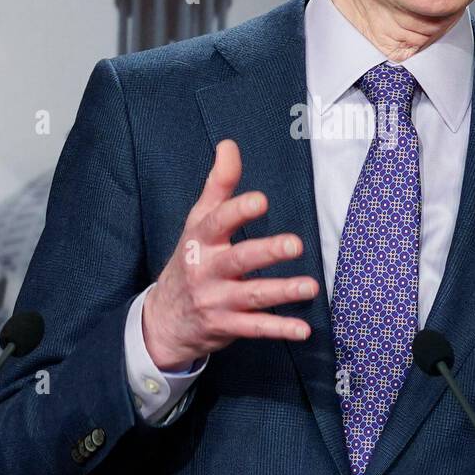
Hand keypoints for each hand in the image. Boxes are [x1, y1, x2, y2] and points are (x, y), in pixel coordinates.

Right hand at [142, 139, 319, 370]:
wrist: (163, 320)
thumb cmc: (190, 260)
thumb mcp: (197, 222)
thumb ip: (218, 185)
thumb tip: (230, 145)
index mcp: (201, 240)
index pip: (217, 222)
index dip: (238, 211)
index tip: (261, 201)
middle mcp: (207, 270)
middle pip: (238, 260)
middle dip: (266, 252)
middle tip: (295, 244)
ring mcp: (216, 301)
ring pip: (251, 296)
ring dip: (282, 291)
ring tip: (311, 286)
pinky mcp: (226, 326)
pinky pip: (254, 328)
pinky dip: (279, 329)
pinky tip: (302, 330)